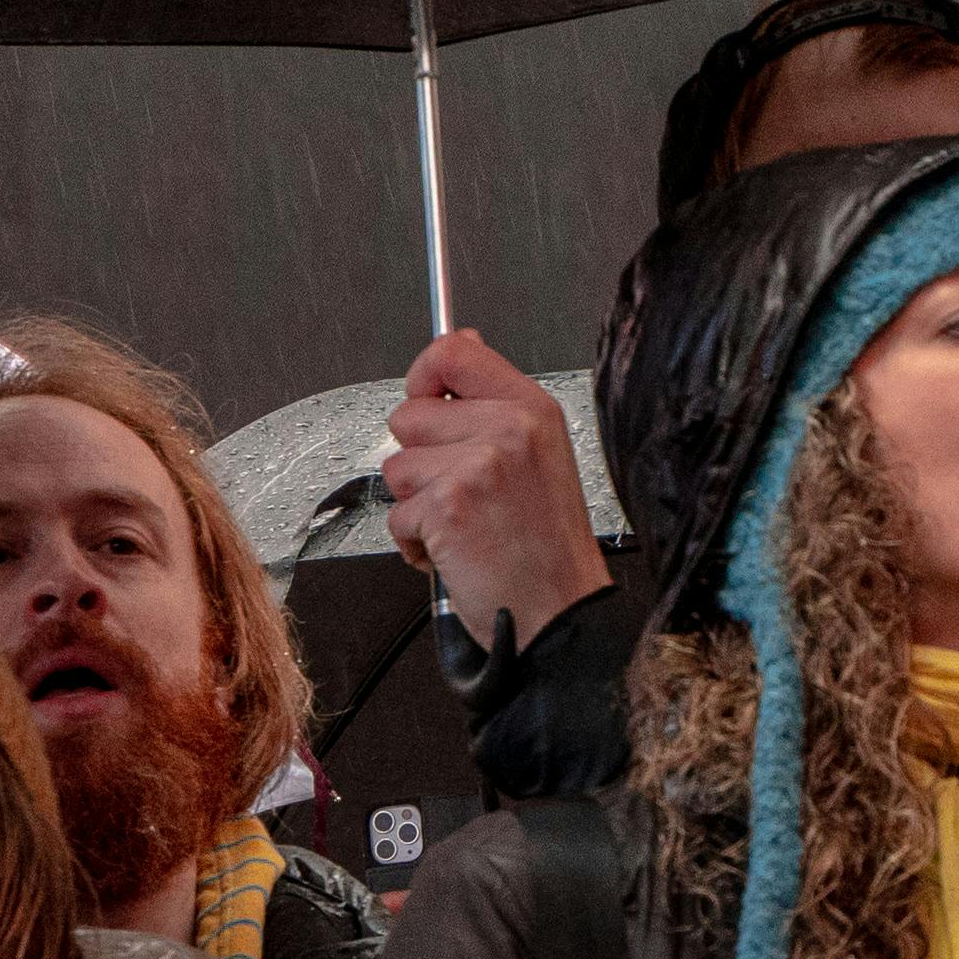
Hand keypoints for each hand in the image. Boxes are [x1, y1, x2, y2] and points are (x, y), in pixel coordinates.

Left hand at [377, 329, 612, 644]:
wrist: (561, 613)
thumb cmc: (549, 549)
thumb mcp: (541, 455)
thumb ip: (495, 405)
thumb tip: (459, 346)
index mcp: (532, 409)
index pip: (453, 353)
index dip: (423, 377)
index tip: (427, 400)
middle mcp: (507, 429)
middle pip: (409, 415)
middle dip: (421, 460)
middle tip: (462, 493)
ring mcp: (477, 466)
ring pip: (397, 468)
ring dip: (416, 505)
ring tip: (462, 526)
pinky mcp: (448, 508)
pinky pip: (397, 517)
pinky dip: (416, 545)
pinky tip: (456, 552)